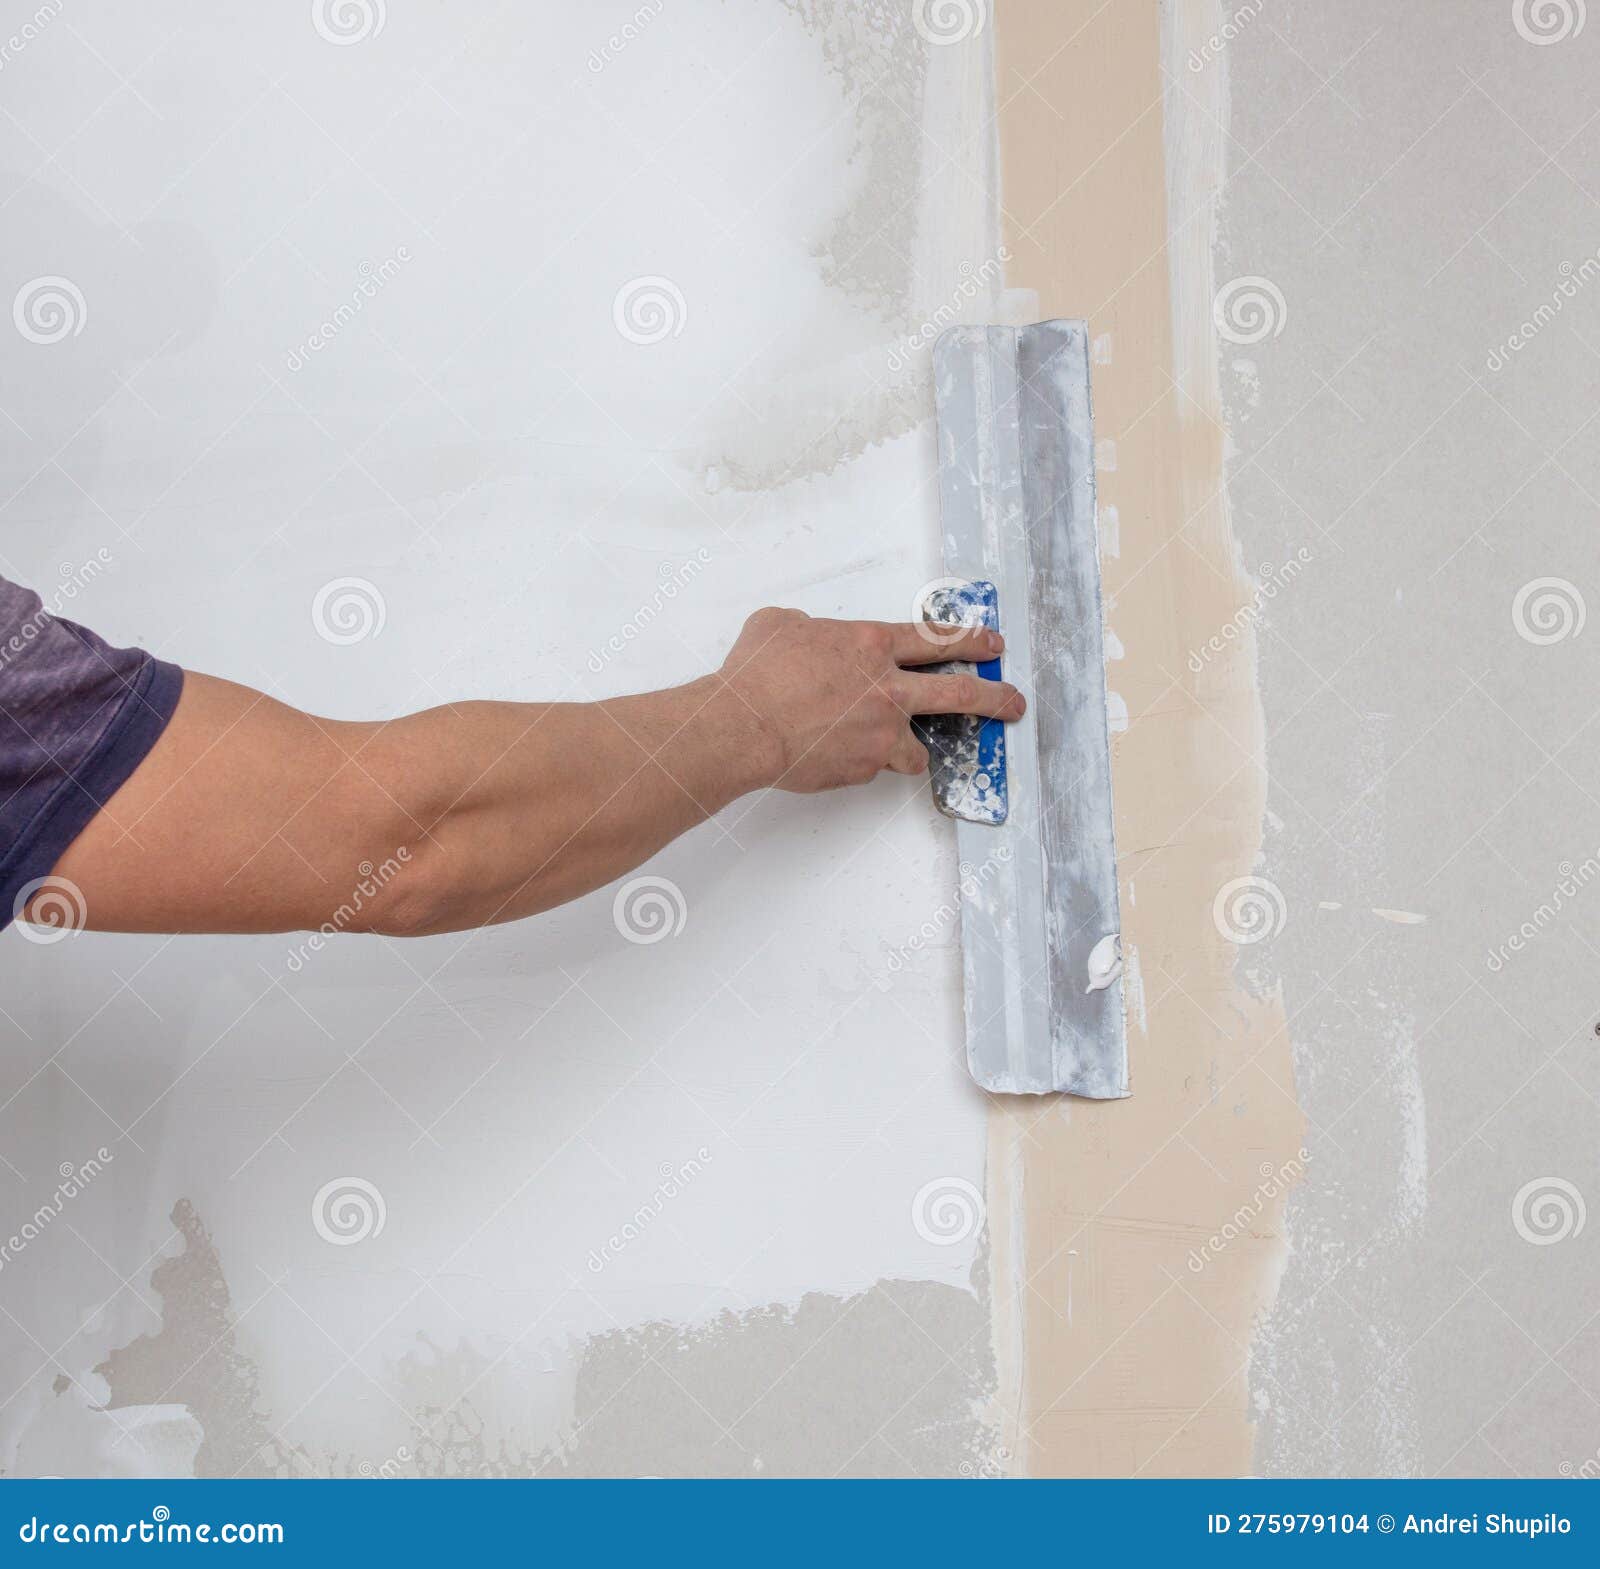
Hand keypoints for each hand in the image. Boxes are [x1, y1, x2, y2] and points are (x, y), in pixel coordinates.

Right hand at [716, 607, 1025, 792]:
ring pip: (920, 747)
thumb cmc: (756, 675)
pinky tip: (837, 759)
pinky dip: (862, 764)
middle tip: (1014, 703)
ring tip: (905, 753)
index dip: (970, 639)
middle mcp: (888, 688)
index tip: (991, 643)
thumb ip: (808, 629)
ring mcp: (882, 731)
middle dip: (996, 697)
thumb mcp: (780, 625)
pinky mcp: (867, 766)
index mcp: (871, 644)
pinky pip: (874, 766)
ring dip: (914, 749)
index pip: (936, 639)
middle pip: (960, 692)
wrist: (744, 726)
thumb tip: (808, 637)